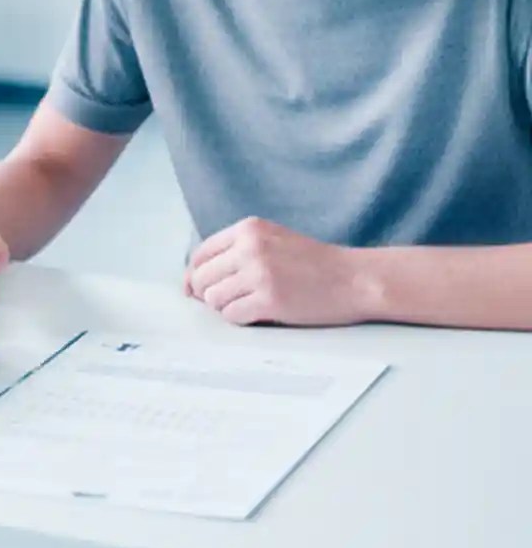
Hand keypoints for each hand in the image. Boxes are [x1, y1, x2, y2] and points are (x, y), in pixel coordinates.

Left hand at [184, 217, 371, 326]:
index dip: (196, 276)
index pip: (201, 254)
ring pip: (213, 299)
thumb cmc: (313, 264)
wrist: (356, 278)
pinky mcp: (269, 299)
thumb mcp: (272, 241)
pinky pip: (232, 316)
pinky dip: (241, 319)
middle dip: (209, 294)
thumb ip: (235, 253)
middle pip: (201, 279)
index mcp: (249, 229)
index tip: (199, 289)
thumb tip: (190, 283)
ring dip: (226, 307)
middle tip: (232, 299)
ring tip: (251, 303)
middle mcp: (251, 247)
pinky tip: (260, 313)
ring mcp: (260, 273)